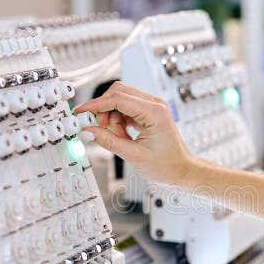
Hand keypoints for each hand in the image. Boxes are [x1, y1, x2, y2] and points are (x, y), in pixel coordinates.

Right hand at [74, 82, 196, 185]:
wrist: (183, 170)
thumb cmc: (167, 166)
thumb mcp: (133, 155)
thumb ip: (108, 141)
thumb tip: (88, 130)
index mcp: (155, 112)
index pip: (118, 98)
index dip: (96, 104)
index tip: (81, 111)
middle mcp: (155, 104)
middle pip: (118, 93)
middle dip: (104, 111)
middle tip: (102, 130)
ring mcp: (153, 106)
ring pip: (121, 100)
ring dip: (113, 118)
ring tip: (120, 138)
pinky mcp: (150, 112)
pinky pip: (127, 108)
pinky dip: (119, 120)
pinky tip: (124, 135)